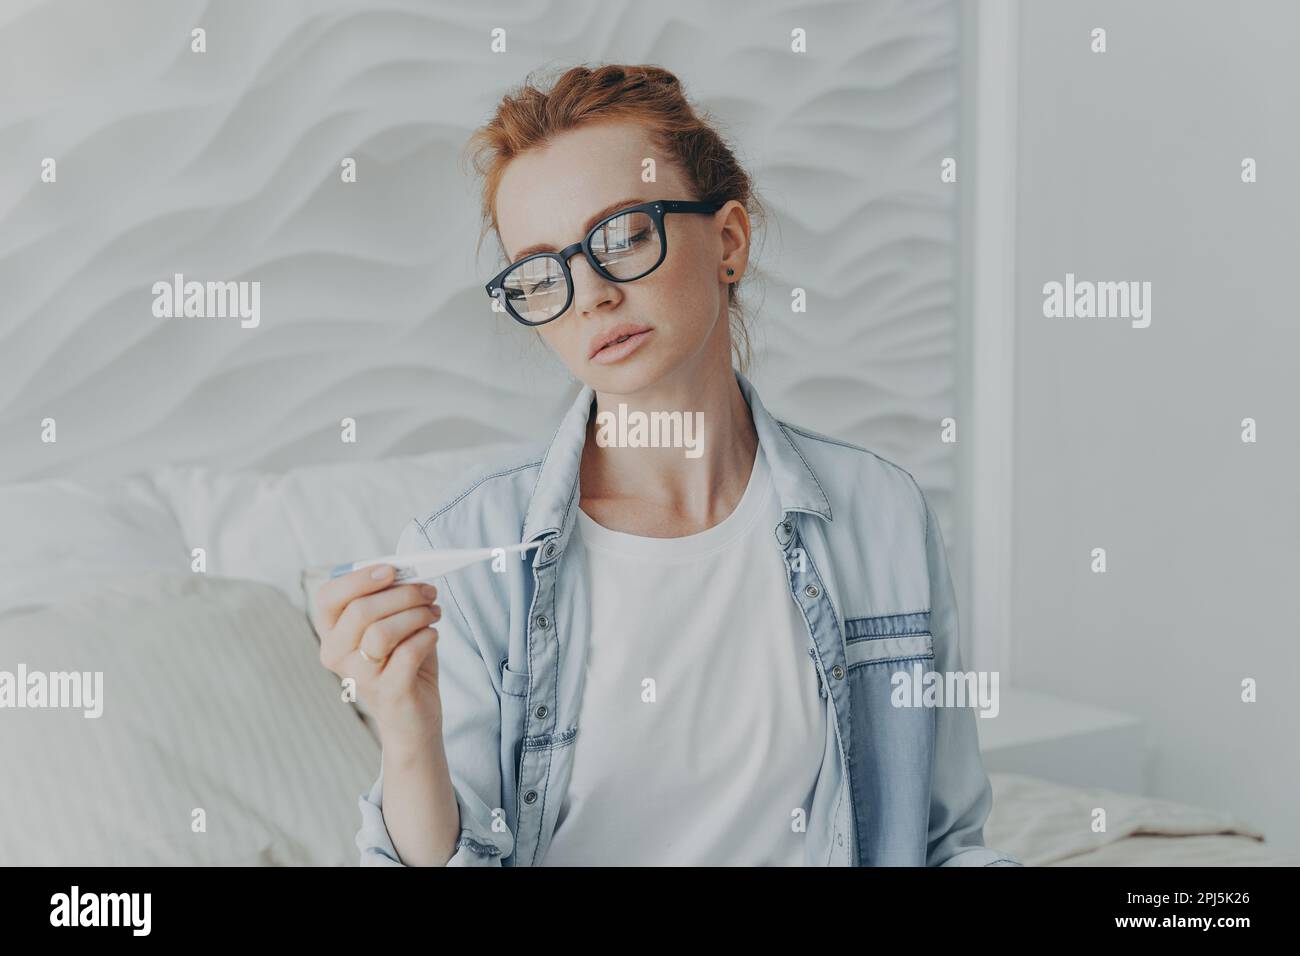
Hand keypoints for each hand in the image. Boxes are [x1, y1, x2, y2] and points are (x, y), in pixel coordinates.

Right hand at [315, 565, 443, 748]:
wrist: (412, 718)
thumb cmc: (401, 663)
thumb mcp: (391, 626)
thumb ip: (390, 599)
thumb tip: (405, 570)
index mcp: (331, 634)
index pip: (328, 597)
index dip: (359, 579)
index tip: (391, 570)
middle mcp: (336, 656)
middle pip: (360, 611)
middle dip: (402, 593)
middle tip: (428, 592)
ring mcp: (359, 677)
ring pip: (382, 632)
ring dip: (416, 614)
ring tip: (434, 613)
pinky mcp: (388, 693)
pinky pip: (408, 653)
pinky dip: (427, 636)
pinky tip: (433, 635)